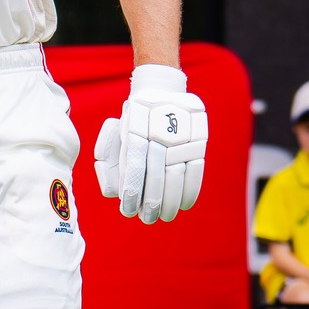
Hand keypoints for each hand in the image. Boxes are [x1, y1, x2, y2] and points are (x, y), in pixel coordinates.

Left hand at [93, 64, 206, 223]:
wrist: (163, 89)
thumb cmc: (134, 119)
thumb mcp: (117, 131)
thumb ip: (110, 159)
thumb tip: (112, 191)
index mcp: (135, 131)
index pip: (135, 168)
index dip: (133, 192)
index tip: (129, 211)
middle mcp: (158, 136)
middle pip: (157, 176)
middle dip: (152, 203)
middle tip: (147, 219)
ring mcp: (180, 138)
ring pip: (177, 176)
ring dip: (171, 202)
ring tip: (165, 216)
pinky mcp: (198, 141)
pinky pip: (196, 171)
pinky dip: (190, 191)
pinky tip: (184, 205)